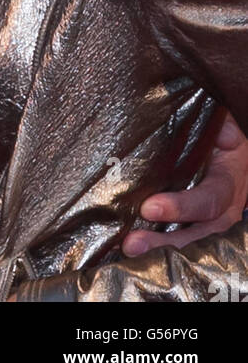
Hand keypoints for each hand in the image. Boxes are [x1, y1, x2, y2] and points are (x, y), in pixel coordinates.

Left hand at [121, 111, 247, 256]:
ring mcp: (213, 215)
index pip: (210, 199)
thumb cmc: (224, 123)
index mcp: (231, 177)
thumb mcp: (224, 119)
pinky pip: (182, 232)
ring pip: (190, 238)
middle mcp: (226, 203)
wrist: (234, 136)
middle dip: (165, 240)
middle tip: (132, 242)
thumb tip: (202, 114)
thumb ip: (213, 120)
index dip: (182, 206)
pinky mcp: (197, 217)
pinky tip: (132, 244)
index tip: (149, 207)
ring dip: (159, 246)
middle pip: (198, 231)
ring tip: (128, 248)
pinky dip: (159, 241)